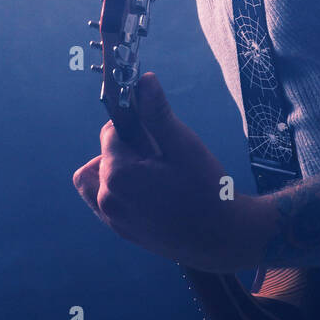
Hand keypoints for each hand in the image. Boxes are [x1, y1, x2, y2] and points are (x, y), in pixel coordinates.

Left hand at [72, 73, 272, 271]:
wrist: (221, 238)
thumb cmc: (207, 190)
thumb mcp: (184, 146)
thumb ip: (157, 113)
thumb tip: (143, 80)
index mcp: (118, 174)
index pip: (111, 132)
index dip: (135, 125)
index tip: (158, 134)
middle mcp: (107, 197)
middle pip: (106, 154)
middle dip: (129, 147)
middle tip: (163, 157)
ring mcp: (111, 217)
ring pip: (97, 177)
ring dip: (117, 167)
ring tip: (152, 172)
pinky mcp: (120, 230)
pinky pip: (104, 200)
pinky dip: (117, 188)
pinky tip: (149, 190)